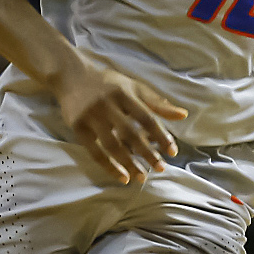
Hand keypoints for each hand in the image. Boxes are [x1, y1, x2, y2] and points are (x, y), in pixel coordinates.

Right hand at [52, 57, 183, 182]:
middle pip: (130, 133)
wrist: (71, 76)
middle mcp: (107, 105)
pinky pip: (95, 152)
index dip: (160, 135)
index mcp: (124, 93)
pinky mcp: (78, 128)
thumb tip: (183, 115)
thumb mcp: (133, 87)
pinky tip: (122, 177)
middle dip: (147, 153)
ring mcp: (91, 117)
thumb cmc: (108, 83)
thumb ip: (157, 103)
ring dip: (128, 164)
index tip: (172, 152)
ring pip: (112, 145)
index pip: (146, 117)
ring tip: (142, 178)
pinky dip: (109, 167)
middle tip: (161, 169)